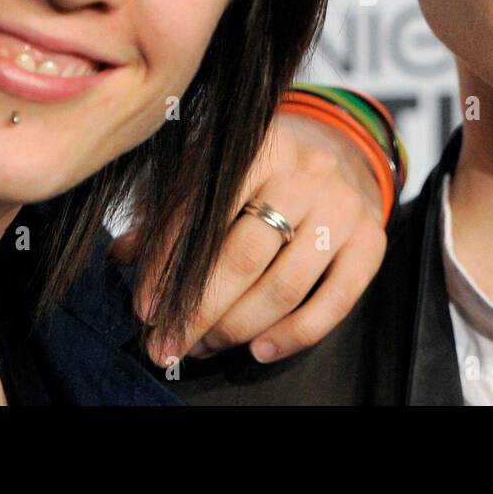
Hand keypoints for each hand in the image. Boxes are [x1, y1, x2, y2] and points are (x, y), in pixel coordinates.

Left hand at [110, 110, 387, 365]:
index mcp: (258, 144)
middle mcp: (305, 170)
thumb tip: (120, 256)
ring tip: (205, 347)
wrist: (338, 151)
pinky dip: (295, 334)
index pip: (205, 213)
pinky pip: (335, 301)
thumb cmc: (261, 167)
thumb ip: (170, 212)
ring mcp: (342, 206)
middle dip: (200, 310)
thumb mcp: (214, 171)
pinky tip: (261, 349)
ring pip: (286, 284)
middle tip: (168, 343)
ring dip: (238, 328)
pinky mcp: (371, 240)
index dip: (169, 267)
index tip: (146, 310)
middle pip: (245, 255)